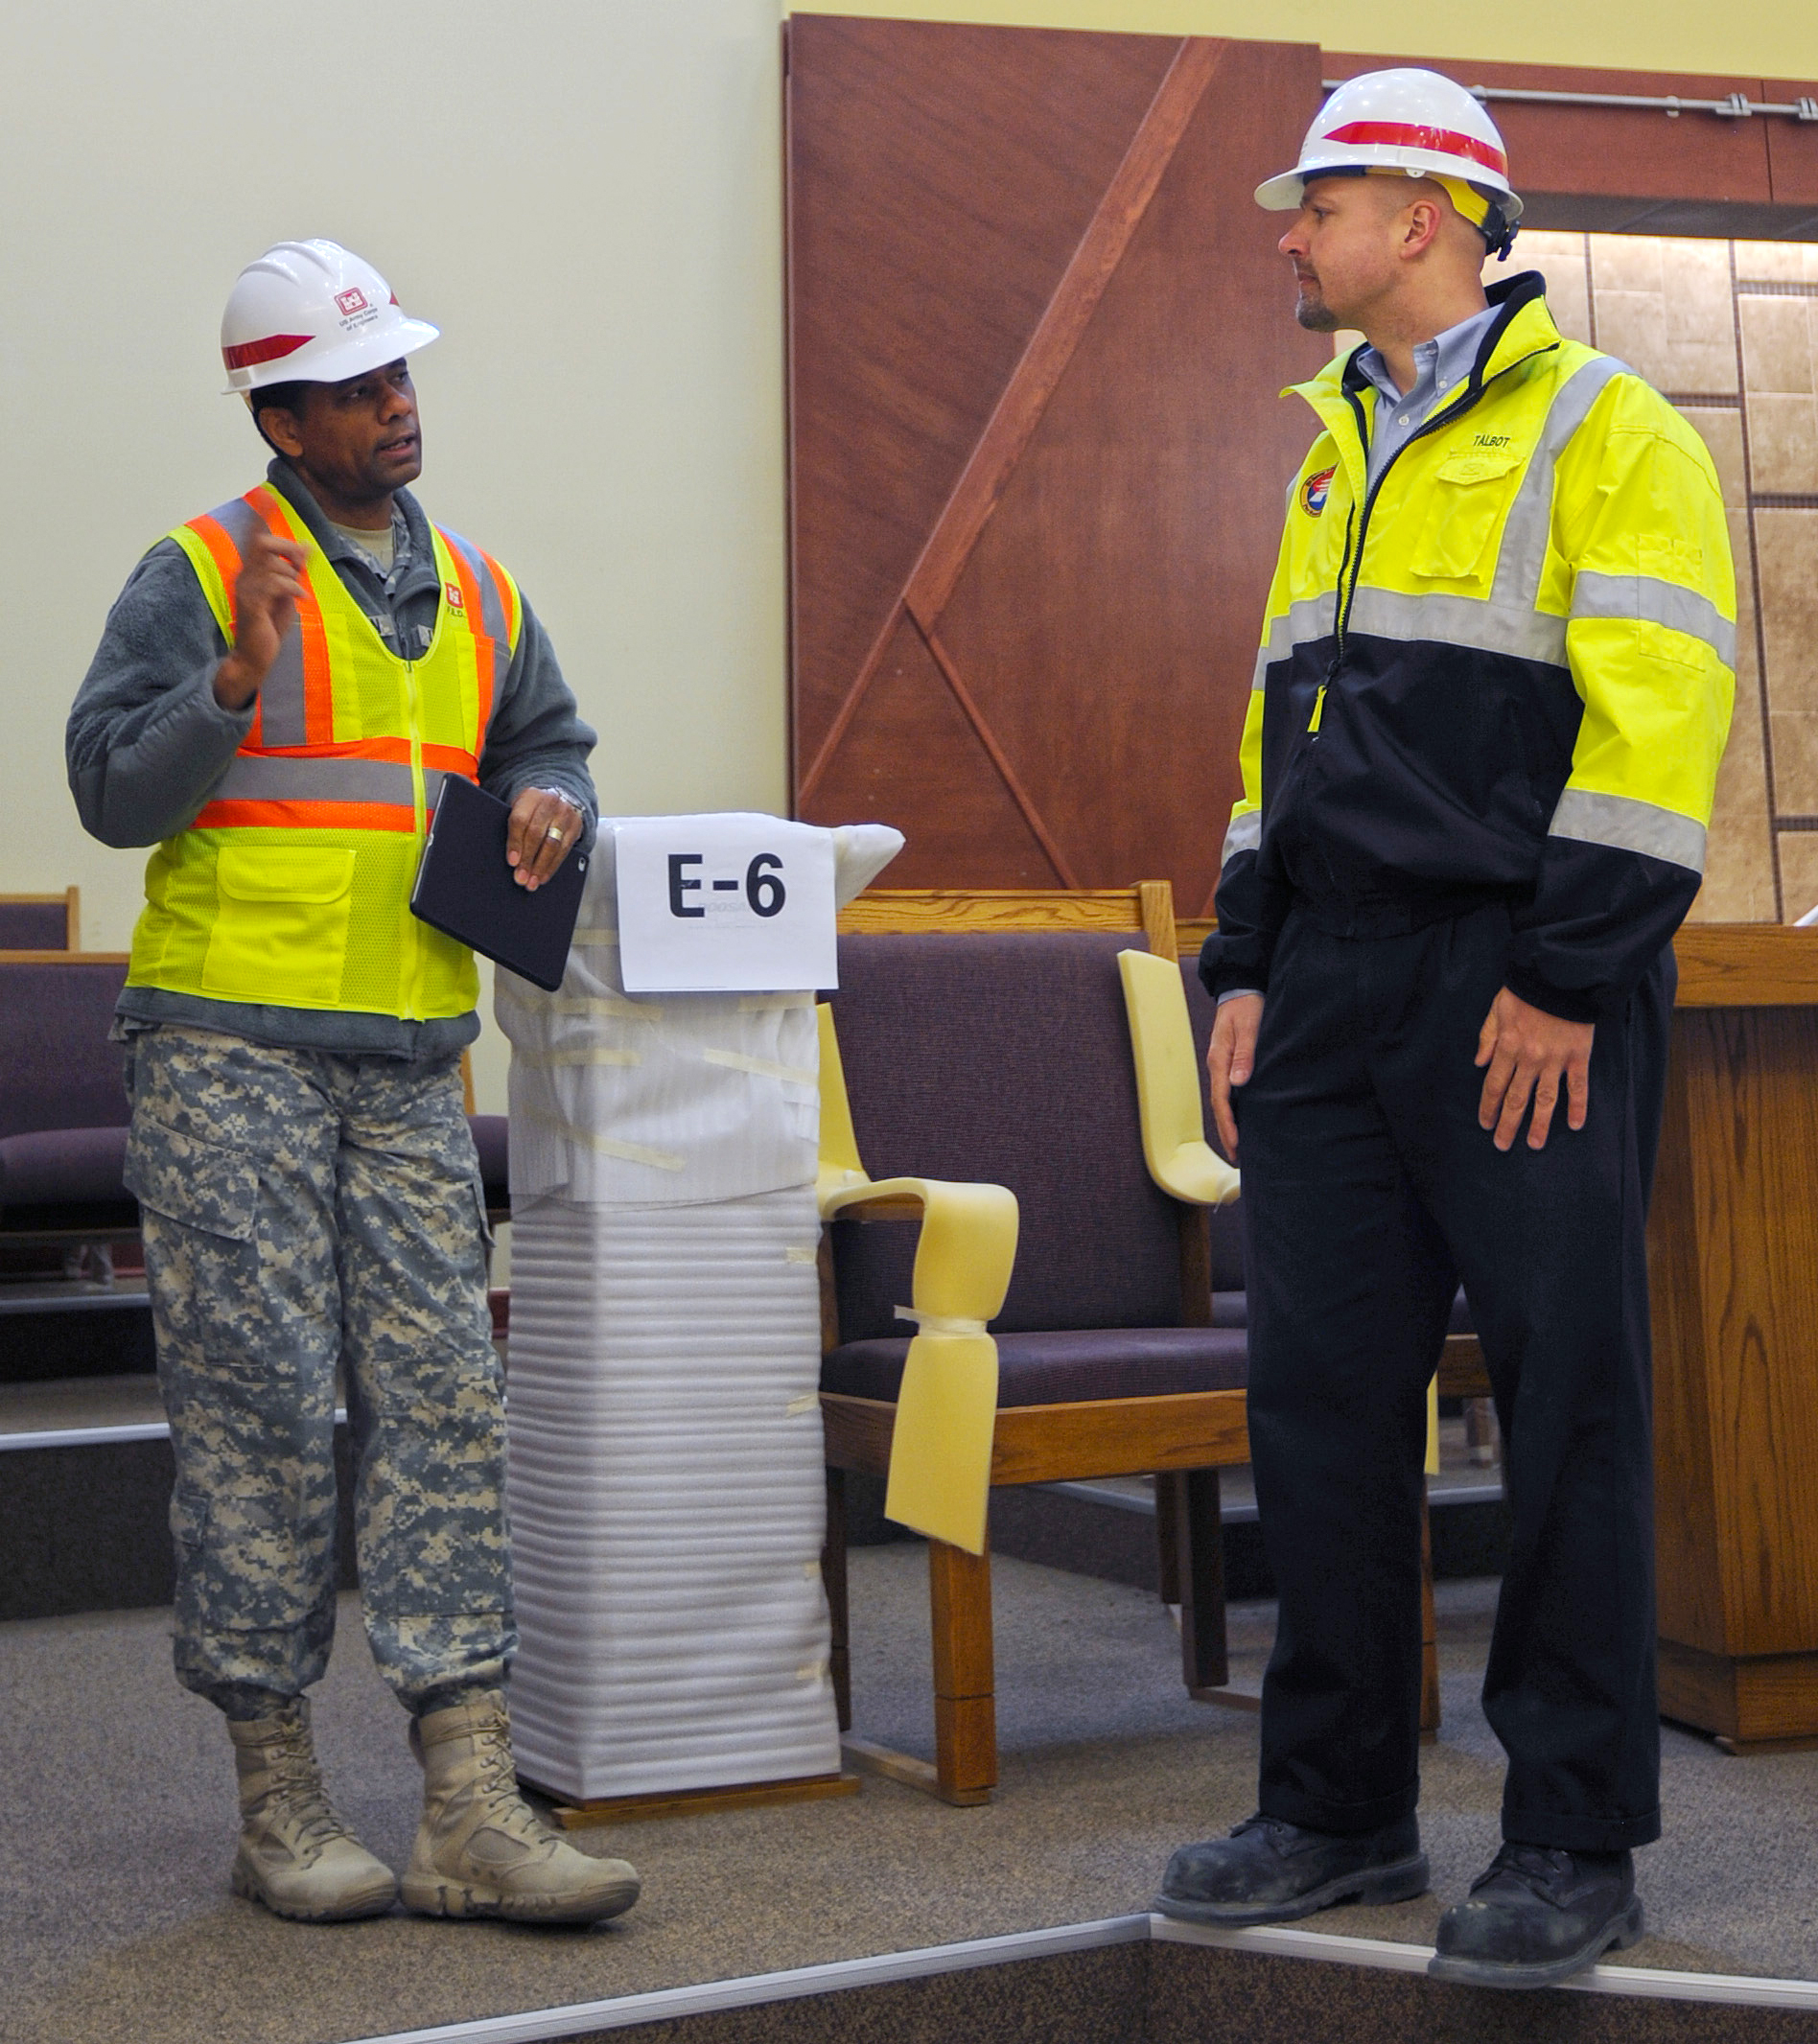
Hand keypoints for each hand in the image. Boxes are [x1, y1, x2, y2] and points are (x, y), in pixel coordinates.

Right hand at [214, 532, 305, 708]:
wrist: (256, 656)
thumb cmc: (269, 626)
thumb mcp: (286, 594)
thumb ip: (294, 570)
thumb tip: (306, 546)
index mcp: (252, 571)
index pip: (256, 538)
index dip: (263, 519)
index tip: (271, 505)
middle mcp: (245, 575)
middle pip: (263, 543)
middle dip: (287, 548)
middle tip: (300, 566)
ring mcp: (245, 588)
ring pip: (271, 564)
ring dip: (291, 576)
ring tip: (298, 593)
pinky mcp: (250, 603)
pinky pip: (274, 584)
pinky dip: (292, 589)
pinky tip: (300, 599)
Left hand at [506, 787, 581, 889]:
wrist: (560, 798)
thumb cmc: (534, 809)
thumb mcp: (521, 808)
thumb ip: (514, 825)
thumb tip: (509, 857)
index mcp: (530, 796)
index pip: (520, 820)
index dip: (515, 842)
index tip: (512, 861)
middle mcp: (549, 802)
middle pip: (536, 834)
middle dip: (528, 859)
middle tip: (520, 877)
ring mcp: (565, 814)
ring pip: (552, 844)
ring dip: (540, 866)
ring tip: (531, 881)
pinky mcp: (575, 826)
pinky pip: (564, 850)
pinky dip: (552, 866)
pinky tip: (543, 876)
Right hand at [1207, 993, 1262, 1158]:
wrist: (1241, 987)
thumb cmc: (1247, 1006)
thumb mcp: (1249, 1026)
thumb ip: (1245, 1053)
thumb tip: (1238, 1083)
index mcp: (1219, 1059)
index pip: (1221, 1098)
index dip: (1228, 1123)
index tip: (1236, 1143)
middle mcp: (1218, 1065)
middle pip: (1218, 1105)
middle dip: (1226, 1131)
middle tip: (1236, 1155)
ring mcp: (1222, 1065)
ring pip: (1223, 1100)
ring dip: (1229, 1123)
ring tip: (1238, 1145)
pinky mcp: (1230, 1063)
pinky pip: (1229, 1092)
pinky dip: (1233, 1109)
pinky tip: (1242, 1118)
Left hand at [1475, 986, 1593, 1151]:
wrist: (1561, 975)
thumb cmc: (1527, 990)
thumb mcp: (1497, 1009)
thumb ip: (1487, 1037)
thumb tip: (1478, 1062)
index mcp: (1508, 1047)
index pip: (1494, 1085)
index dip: (1488, 1107)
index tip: (1485, 1124)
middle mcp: (1530, 1058)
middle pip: (1516, 1098)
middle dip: (1508, 1124)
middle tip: (1502, 1145)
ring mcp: (1555, 1060)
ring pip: (1545, 1099)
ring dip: (1539, 1124)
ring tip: (1534, 1144)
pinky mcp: (1578, 1056)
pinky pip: (1578, 1086)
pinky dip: (1578, 1107)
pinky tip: (1574, 1125)